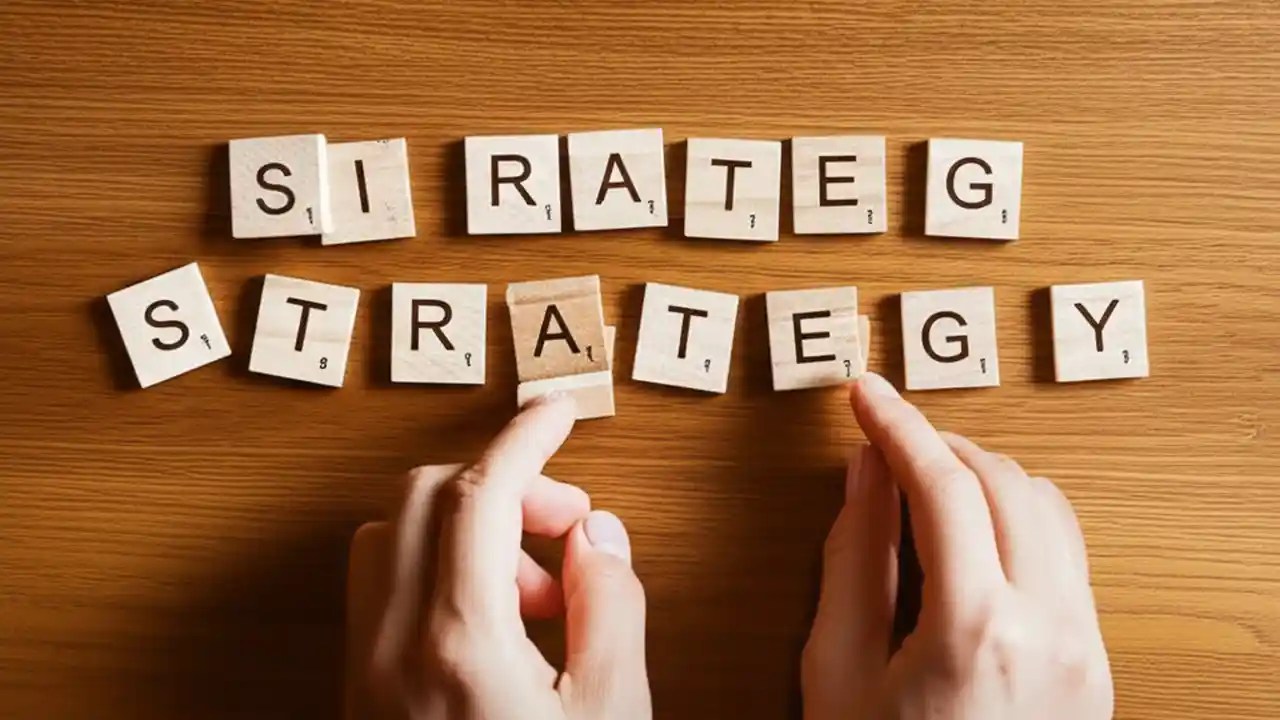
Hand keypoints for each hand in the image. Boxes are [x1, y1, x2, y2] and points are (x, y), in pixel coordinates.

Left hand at [371, 394, 650, 718]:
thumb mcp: (610, 715)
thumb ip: (610, 614)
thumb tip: (600, 539)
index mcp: (459, 646)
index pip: (478, 497)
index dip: (524, 440)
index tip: (555, 414)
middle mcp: (393, 646)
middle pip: (423, 496)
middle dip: (503, 486)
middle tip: (566, 525)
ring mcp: (365, 666)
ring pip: (391, 534)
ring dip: (466, 531)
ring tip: (534, 591)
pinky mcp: (357, 686)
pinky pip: (382, 585)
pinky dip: (437, 568)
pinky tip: (496, 620)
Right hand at [803, 373, 1113, 719]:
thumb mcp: (838, 671)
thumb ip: (851, 559)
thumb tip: (865, 474)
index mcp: (977, 630)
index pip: (940, 483)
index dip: (896, 424)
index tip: (867, 394)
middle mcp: (1050, 629)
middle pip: (1003, 480)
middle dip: (939, 445)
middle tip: (884, 441)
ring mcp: (1083, 645)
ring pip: (1046, 506)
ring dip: (983, 477)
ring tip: (922, 485)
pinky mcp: (1095, 660)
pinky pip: (1065, 552)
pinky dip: (1018, 519)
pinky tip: (970, 534)